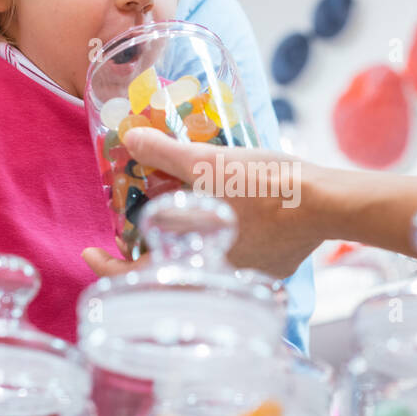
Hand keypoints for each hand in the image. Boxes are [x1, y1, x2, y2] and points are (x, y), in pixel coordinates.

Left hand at [81, 128, 323, 280]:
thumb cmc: (263, 185)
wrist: (324, 202)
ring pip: (204, 263)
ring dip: (190, 241)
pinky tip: (235, 215)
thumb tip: (129, 137)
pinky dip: (228, 240)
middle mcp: (214, 277)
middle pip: (168, 268)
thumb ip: (165, 152)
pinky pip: (239, 259)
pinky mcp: (272, 270)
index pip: (133, 276)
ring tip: (185, 212)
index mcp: (191, 259)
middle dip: (150, 245)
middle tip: (138, 225)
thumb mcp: (208, 162)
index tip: (91, 253)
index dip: (106, 266)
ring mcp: (245, 278)